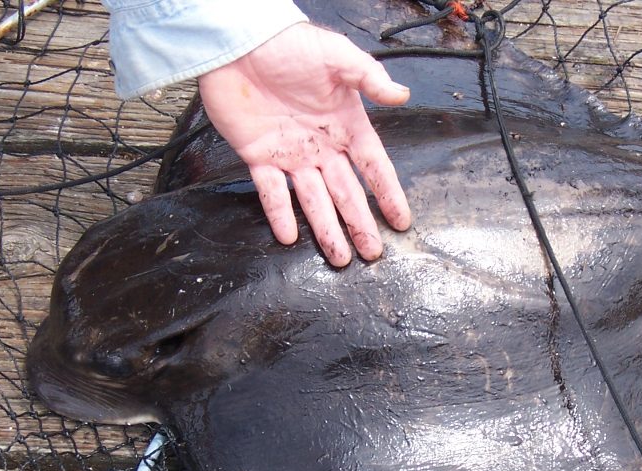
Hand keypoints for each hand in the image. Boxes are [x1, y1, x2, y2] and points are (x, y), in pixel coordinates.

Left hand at [198, 23, 412, 266]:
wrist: (239, 40)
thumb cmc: (290, 43)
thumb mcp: (337, 55)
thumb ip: (369, 77)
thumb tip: (401, 96)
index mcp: (345, 124)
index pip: (373, 166)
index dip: (387, 194)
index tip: (401, 221)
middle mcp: (321, 146)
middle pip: (346, 193)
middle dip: (360, 224)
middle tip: (373, 253)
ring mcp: (290, 154)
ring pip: (314, 200)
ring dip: (326, 229)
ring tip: (340, 258)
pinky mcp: (258, 156)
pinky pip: (271, 192)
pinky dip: (279, 213)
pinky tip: (289, 236)